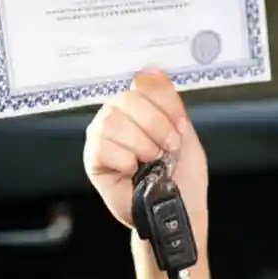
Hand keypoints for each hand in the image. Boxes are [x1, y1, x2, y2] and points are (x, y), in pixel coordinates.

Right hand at [83, 67, 208, 229]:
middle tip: (168, 146)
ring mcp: (102, 137)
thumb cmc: (182, 176)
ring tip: (151, 159)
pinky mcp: (93, 160)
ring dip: (142, 143)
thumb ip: (170, 102)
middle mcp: (119, 116)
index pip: (144, 81)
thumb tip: (151, 68)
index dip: (165, 103)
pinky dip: (126, 159)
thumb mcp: (185, 132)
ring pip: (113, 120)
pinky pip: (103, 146)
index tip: (179, 125)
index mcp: (142, 106)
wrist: (178, 210)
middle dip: (156, 125)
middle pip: (127, 98)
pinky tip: (133, 170)